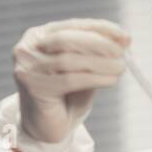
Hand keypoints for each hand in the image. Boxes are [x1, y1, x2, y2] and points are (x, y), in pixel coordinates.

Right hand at [12, 19, 128, 142]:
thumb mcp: (85, 68)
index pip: (72, 25)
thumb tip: (124, 40)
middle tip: (122, 54)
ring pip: (67, 60)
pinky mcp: (33, 87)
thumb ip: (99, 52)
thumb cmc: (67, 95)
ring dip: (100, 63)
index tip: (124, 36)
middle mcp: (28, 48)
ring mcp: (27, 67)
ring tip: (120, 68)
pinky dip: (94, 78)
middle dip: (98, 44)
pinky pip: (69, 80)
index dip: (100, 28)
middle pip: (66, 39)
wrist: (47, 126)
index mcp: (39, 35)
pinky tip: (110, 80)